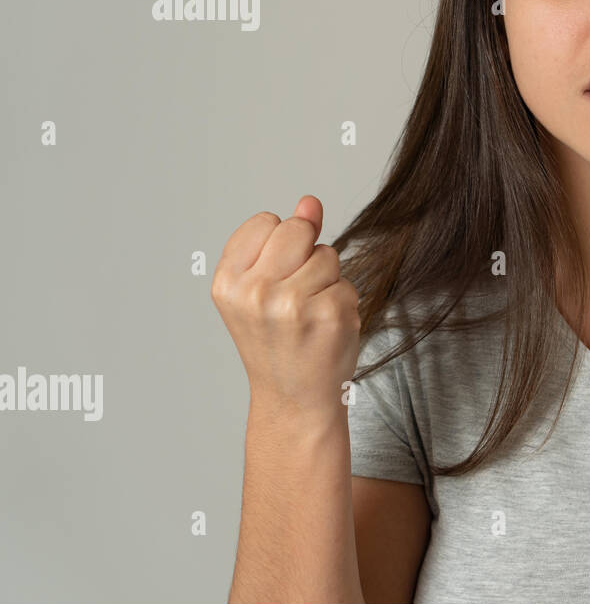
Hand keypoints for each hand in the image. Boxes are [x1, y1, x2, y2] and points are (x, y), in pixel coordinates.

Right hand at [210, 195, 360, 417]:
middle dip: (305, 254)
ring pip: (328, 254)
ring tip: (310, 315)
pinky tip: (326, 328)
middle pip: (298, 229)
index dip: (279, 246)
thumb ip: (284, 241)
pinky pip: (347, 282)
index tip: (273, 280)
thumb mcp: (263, 288)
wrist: (294, 401)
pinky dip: (343, 301)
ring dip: (328, 279)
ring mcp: (293, 303)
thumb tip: (310, 202)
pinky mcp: (330, 314)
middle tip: (295, 296)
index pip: (267, 221)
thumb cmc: (278, 342)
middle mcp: (255, 292)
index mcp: (228, 283)